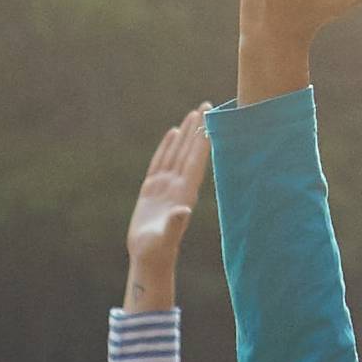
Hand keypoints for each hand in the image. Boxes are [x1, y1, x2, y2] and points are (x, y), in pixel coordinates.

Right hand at [124, 106, 210, 312]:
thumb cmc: (158, 249)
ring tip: (192, 113)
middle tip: (207, 104)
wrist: (149, 257)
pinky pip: (160, 161)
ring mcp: (166, 185)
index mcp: (185, 192)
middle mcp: (178, 185)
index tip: (212, 120)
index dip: (203, 140)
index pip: (196, 160)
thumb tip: (184, 210)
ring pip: (176, 152)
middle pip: (189, 150)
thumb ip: (175, 223)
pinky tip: (172, 134)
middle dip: (198, 128)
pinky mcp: (153, 188)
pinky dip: (166, 147)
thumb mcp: (166, 236)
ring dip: (185, 133)